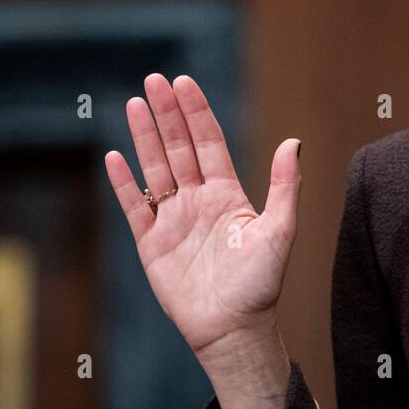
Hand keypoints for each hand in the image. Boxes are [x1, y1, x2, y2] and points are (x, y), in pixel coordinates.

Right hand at [104, 74, 301, 361]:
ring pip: (155, 169)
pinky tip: (114, 157)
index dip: (196, 113)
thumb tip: (294, 141)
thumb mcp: (280, 230)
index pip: (208, 142)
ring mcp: (173, 220)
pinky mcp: (152, 244)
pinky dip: (124, 183)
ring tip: (135, 104)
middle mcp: (199, 200)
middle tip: (154, 79)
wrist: (233, 328)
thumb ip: (285, 185)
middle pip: (178, 148)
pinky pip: (134, 207)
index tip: (185, 83)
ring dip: (144, 138)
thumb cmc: (261, 283)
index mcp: (228, 193)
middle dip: (167, 114)